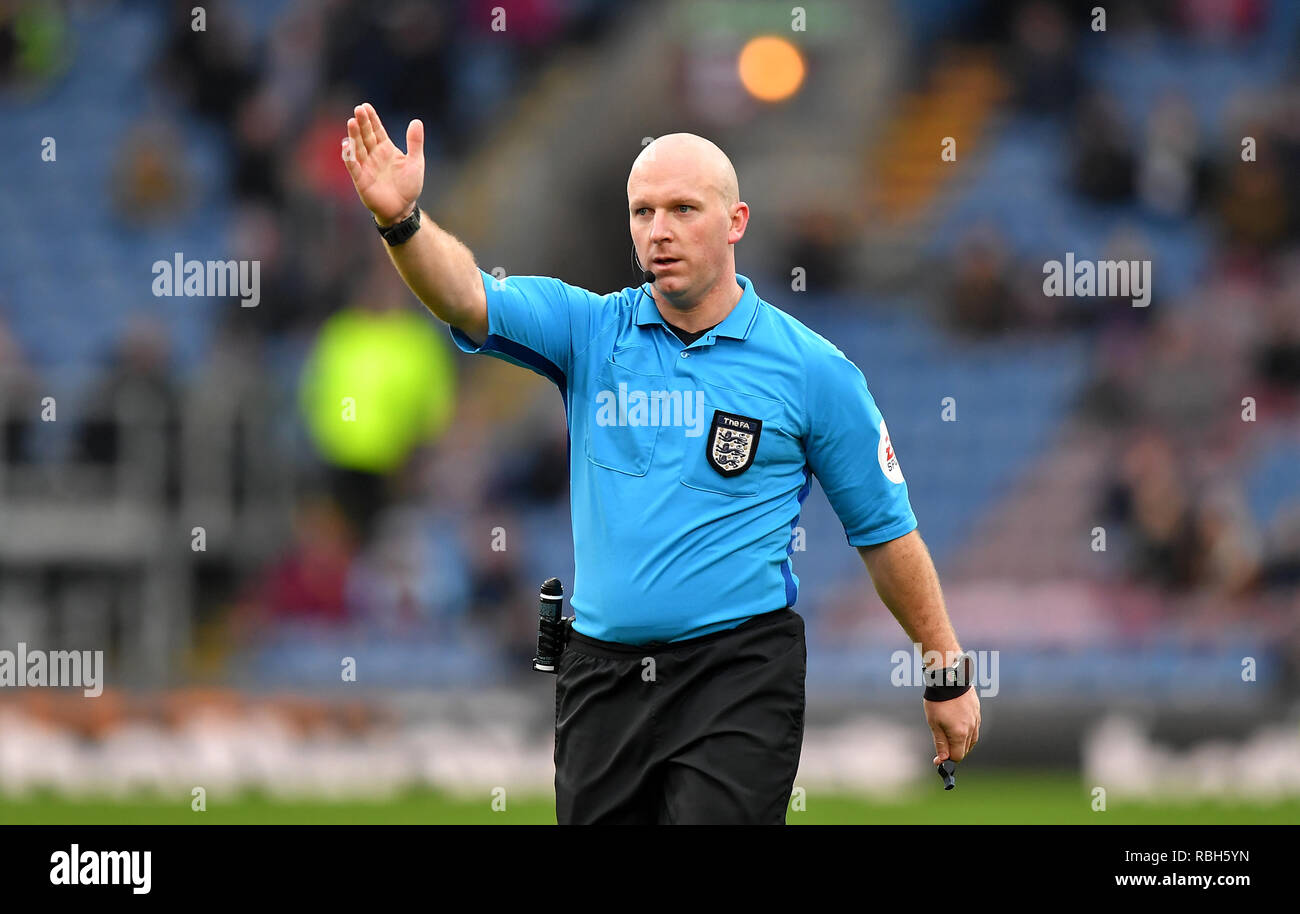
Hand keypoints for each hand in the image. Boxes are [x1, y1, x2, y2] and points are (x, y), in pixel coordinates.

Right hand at [341, 102, 423, 224]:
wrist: (403, 209)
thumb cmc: (409, 186)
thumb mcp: (416, 162)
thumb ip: (415, 143)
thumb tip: (416, 121)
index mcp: (386, 149)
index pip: (377, 130)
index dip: (372, 119)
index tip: (366, 106)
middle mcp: (373, 155)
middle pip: (366, 136)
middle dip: (362, 123)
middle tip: (358, 110)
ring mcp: (366, 167)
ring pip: (358, 148)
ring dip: (354, 136)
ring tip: (351, 122)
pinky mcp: (361, 180)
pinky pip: (354, 167)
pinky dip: (349, 158)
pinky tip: (346, 146)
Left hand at [924, 687, 979, 763]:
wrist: (948, 679)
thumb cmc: (938, 701)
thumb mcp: (934, 723)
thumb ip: (940, 743)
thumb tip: (942, 760)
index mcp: (960, 734)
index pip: (958, 756)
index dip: (948, 760)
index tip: (938, 759)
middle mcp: (971, 729)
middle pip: (965, 749)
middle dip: (954, 751)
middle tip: (942, 748)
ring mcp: (976, 720)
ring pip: (972, 740)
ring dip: (962, 743)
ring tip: (949, 738)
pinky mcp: (977, 712)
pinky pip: (975, 728)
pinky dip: (967, 733)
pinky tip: (959, 728)